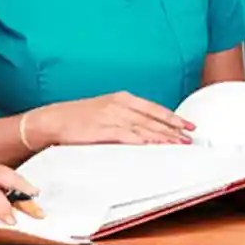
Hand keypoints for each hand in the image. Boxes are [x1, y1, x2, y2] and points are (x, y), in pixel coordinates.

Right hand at [36, 92, 194, 145]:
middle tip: (190, 137)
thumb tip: (145, 128)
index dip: (173, 117)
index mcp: (122, 98)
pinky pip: (127, 136)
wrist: (54, 119)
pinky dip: (142, 140)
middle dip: (174, 129)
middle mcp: (120, 105)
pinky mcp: (102, 129)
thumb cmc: (79, 117)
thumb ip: (125, 117)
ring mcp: (111, 117)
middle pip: (153, 118)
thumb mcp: (106, 111)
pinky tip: (153, 145)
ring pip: (144, 127)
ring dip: (163, 137)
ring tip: (178, 144)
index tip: (188, 125)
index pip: (154, 109)